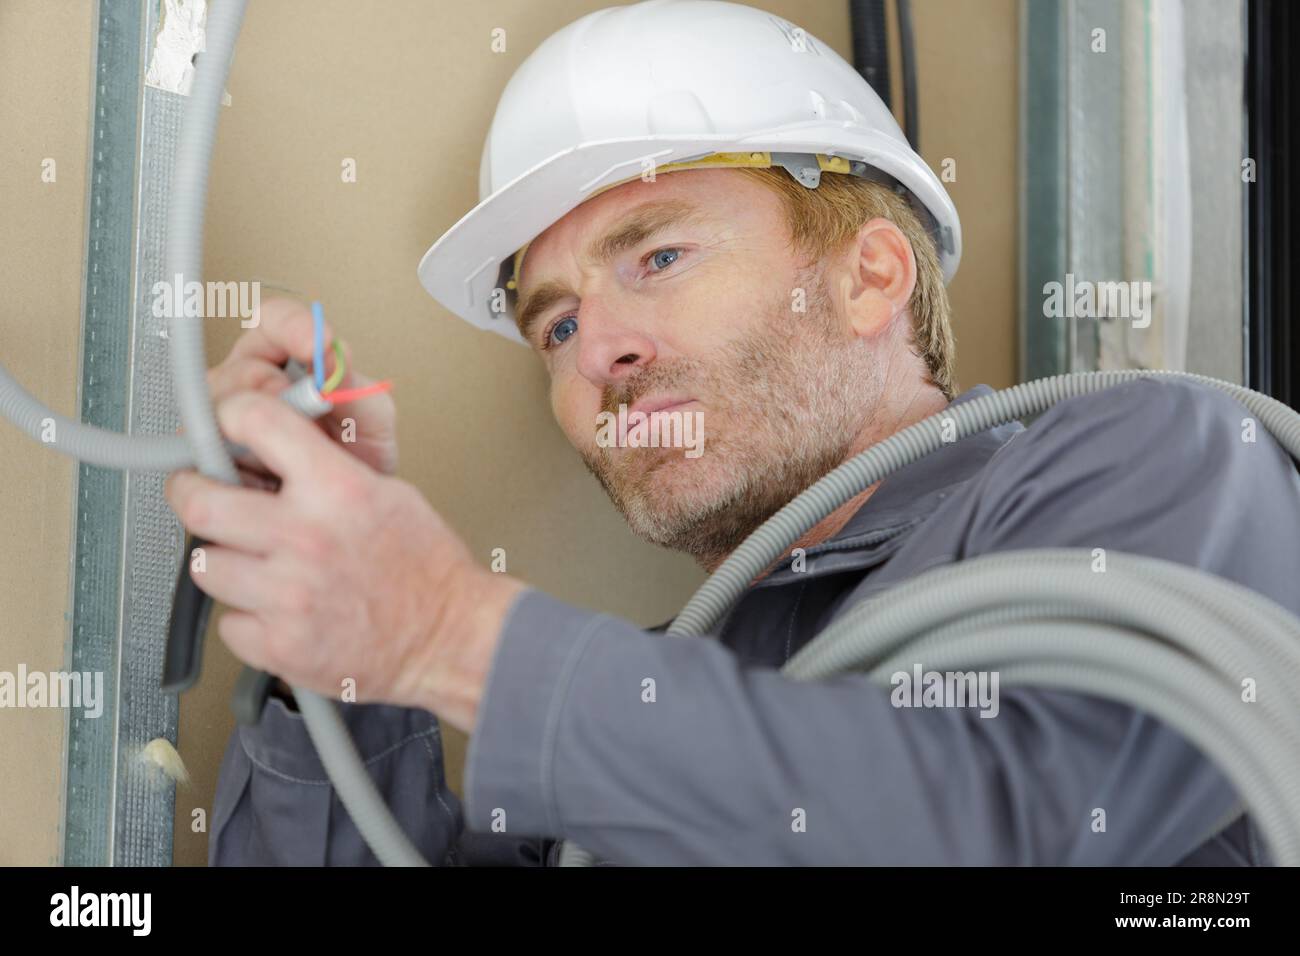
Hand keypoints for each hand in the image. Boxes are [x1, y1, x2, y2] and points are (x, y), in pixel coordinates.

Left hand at [164, 390, 523, 722]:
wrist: (449, 637)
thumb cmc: (425, 570)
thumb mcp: (388, 493)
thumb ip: (326, 468)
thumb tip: (272, 451)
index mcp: (337, 489)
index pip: (255, 422)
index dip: (231, 417)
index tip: (223, 426)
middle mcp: (305, 537)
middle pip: (199, 502)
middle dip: (192, 493)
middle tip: (198, 493)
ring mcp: (287, 594)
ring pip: (205, 565)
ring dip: (225, 562)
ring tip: (255, 564)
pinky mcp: (279, 644)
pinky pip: (228, 622)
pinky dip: (247, 617)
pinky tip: (277, 609)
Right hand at [208, 296, 397, 480]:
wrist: (349, 506)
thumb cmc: (355, 453)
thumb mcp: (370, 418)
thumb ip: (356, 386)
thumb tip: (336, 357)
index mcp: (279, 353)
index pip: (272, 320)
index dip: (291, 326)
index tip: (316, 344)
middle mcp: (243, 378)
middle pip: (241, 369)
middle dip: (276, 392)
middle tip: (306, 415)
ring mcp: (222, 417)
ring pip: (223, 412)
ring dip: (261, 432)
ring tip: (294, 449)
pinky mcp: (210, 457)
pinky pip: (211, 454)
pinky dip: (243, 463)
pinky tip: (270, 472)